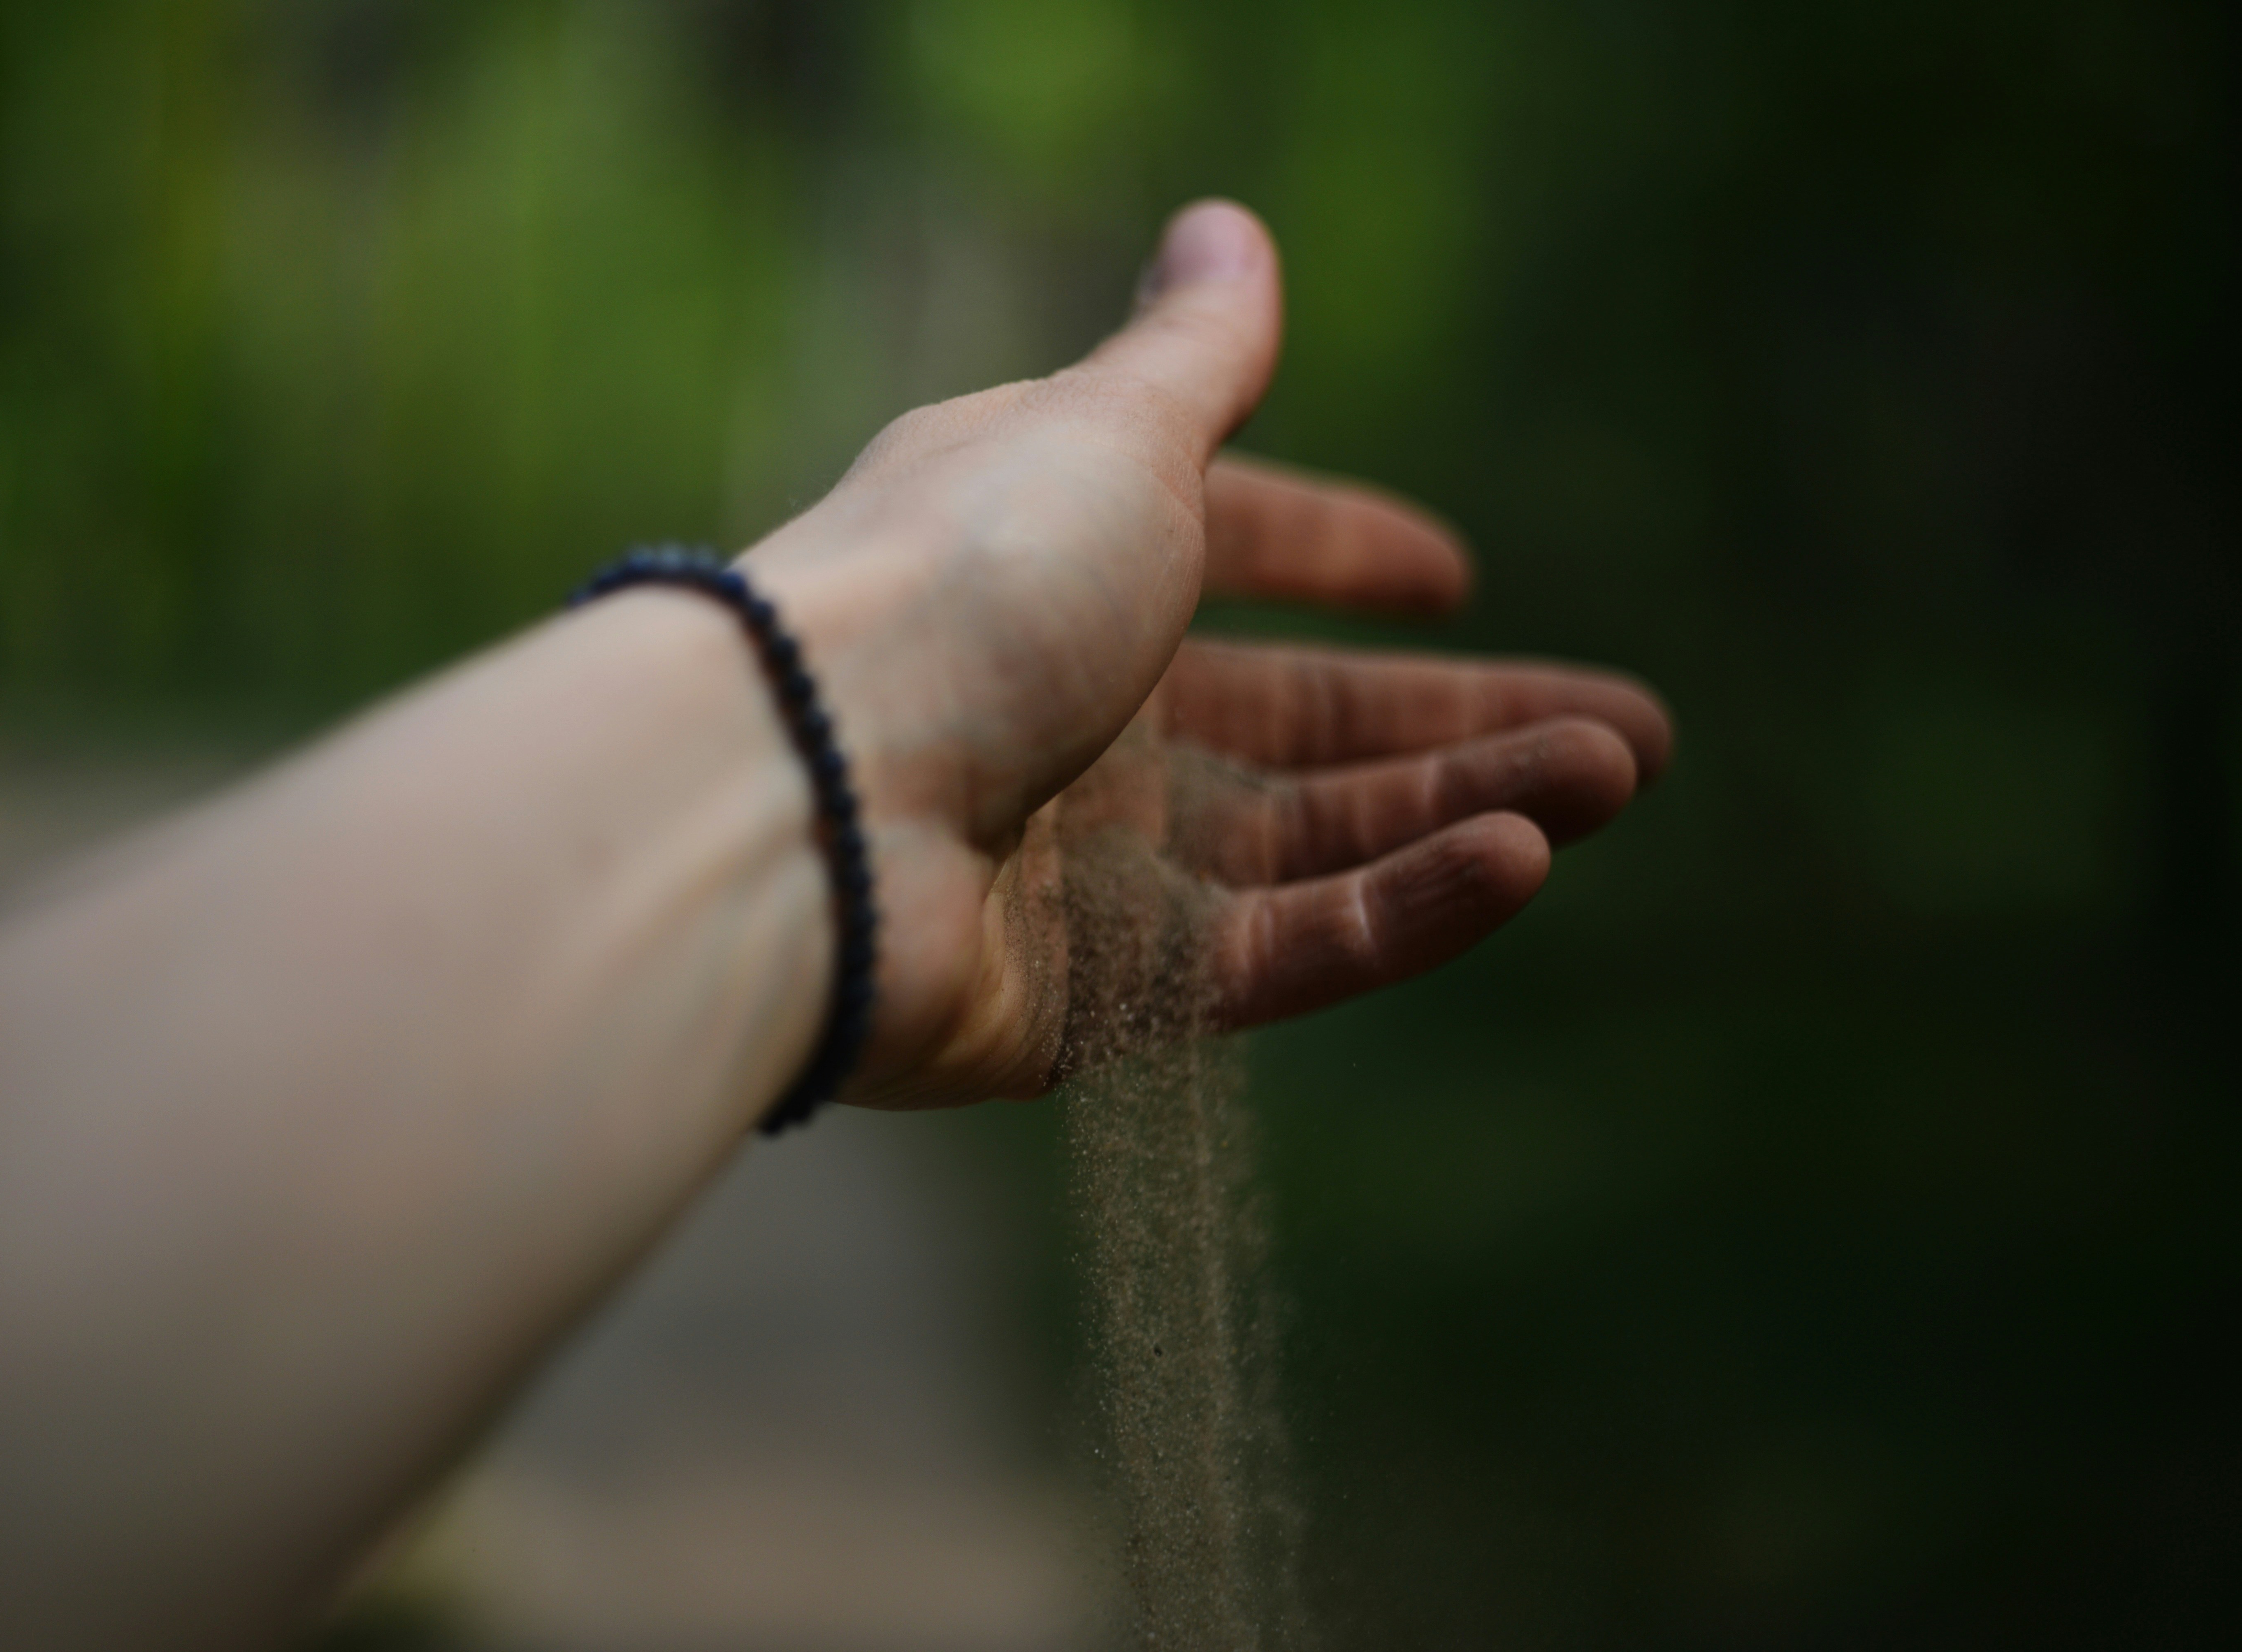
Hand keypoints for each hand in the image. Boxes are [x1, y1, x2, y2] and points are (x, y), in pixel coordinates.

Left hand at [742, 201, 1670, 1106]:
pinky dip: (1400, 908)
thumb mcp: (1109, 438)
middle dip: (1466, 721)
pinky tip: (1520, 861)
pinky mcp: (1095, 994)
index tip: (1445, 571)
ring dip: (1469, 804)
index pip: (1222, 556)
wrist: (806, 799)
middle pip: (1300, 726)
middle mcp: (1066, 712)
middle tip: (1633, 737)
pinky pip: (1279, 950)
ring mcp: (1081, 864)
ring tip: (1613, 776)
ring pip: (1314, 843)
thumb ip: (1192, 356)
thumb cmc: (954, 586)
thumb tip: (1228, 225)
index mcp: (1055, 564)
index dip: (1333, 554)